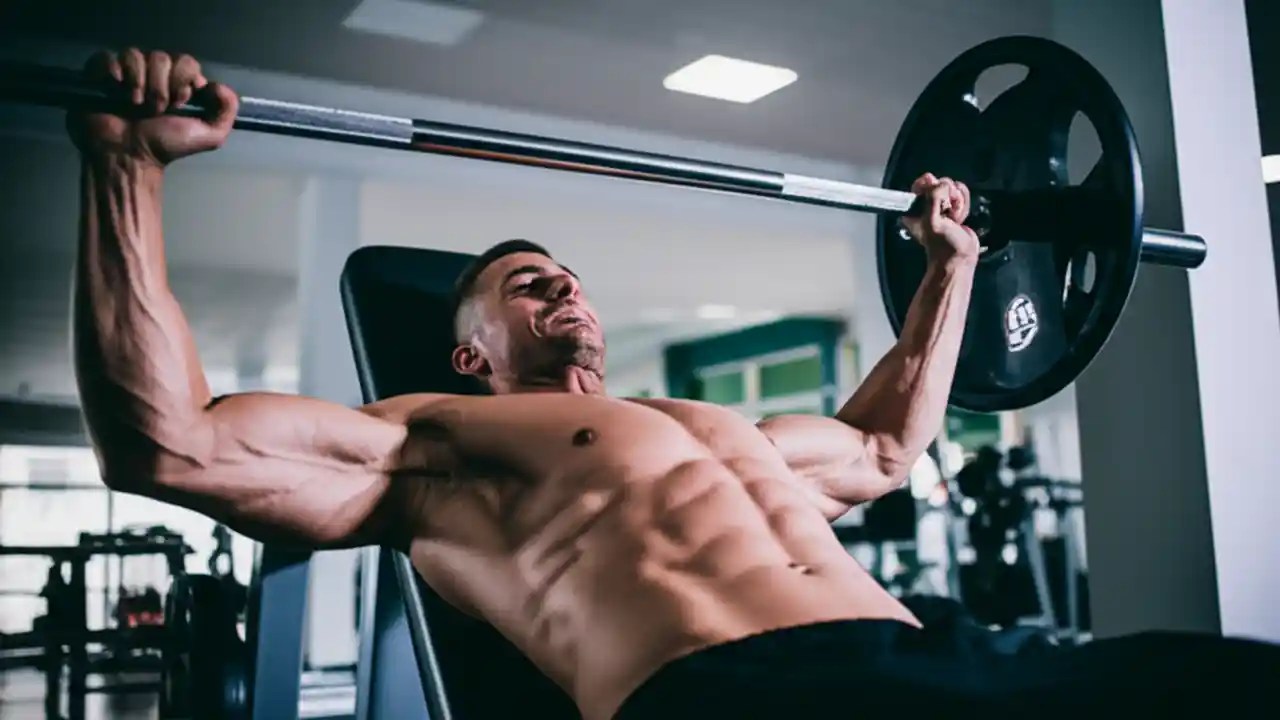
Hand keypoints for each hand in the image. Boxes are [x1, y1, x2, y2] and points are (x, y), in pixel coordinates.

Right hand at [66, 49, 238, 165]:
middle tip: (155, 110)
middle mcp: (152, 74)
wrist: (127, 157)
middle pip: (160, 57)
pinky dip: (113, 72)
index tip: (179, 104)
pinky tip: (114, 91)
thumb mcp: (209, 136)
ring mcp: (125, 73)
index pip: (186, 62)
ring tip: (134, 106)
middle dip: (160, 87)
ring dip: (138, 83)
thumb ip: (226, 111)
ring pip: (134, 55)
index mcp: (177, 83)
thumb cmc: (164, 146)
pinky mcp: (99, 74)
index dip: (182, 80)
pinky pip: (107, 57)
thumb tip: (218, 85)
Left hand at [899, 173, 979, 261]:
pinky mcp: (954, 209)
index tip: (939, 196)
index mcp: (913, 208)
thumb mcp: (932, 220)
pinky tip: (959, 218)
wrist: (958, 257)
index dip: (932, 186)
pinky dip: (963, 204)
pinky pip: (960, 195)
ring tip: (954, 217)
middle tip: (947, 210)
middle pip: (939, 183)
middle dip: (948, 195)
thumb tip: (943, 183)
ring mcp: (941, 206)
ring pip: (952, 188)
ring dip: (957, 201)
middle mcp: (926, 205)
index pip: (921, 184)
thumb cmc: (942, 244)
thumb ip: (934, 198)